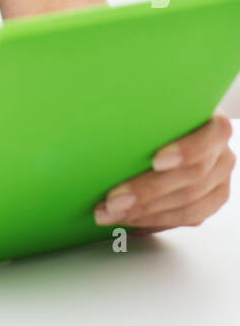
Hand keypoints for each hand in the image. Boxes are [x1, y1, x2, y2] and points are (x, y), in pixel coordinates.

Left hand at [93, 108, 235, 233]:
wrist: (171, 129)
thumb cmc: (158, 115)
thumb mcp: (155, 104)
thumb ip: (143, 110)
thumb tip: (103, 116)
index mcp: (215, 124)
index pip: (213, 135)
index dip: (187, 150)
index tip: (156, 161)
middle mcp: (223, 155)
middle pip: (192, 178)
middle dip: (148, 191)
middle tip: (113, 200)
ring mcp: (219, 182)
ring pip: (188, 205)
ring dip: (144, 212)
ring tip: (110, 212)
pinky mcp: (209, 204)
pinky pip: (184, 219)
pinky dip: (152, 220)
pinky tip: (127, 219)